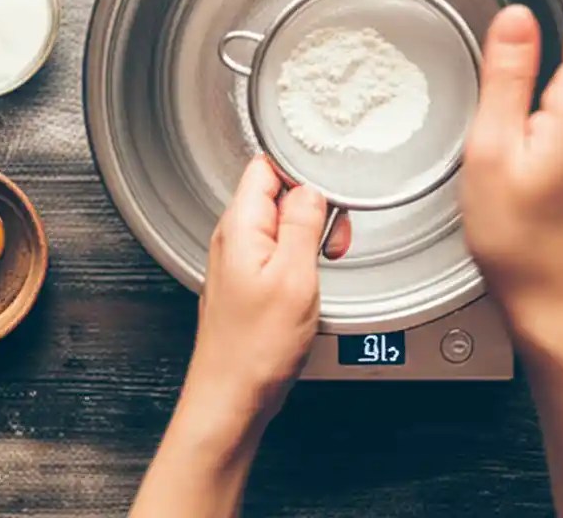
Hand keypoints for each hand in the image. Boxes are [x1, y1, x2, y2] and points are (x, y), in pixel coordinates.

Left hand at [182, 157, 350, 429]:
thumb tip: (311, 190)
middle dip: (313, 211)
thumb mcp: (294, 276)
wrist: (232, 397)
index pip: (267, 167)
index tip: (327, 201)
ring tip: (320, 267)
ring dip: (309, 239)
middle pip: (278, 195)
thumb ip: (303, 223)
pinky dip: (300, 262)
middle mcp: (233, 238)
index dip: (303, 175)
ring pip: (282, 226)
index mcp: (239, 226)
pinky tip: (308, 285)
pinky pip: (278, 254)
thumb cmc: (255, 348)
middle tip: (329, 242)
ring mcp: (239, 261)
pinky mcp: (249, 282)